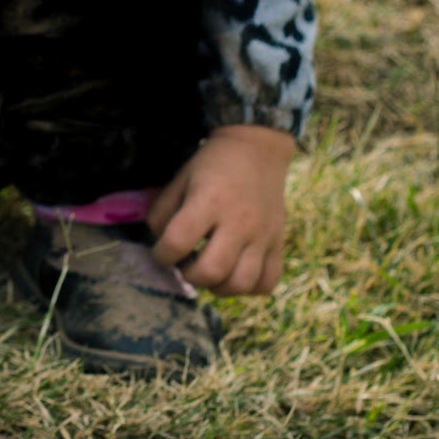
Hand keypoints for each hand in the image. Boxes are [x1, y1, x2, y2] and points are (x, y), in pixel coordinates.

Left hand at [146, 125, 293, 296]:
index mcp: (208, 201)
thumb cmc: (212, 165)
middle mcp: (238, 221)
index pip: (178, 241)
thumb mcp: (180, 179)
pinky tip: (236, 274)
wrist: (258, 149)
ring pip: (241, 283)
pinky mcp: (278, 243)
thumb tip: (160, 244)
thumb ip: (162, 212)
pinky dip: (250, 288)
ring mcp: (262, 235)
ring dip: (219, 287)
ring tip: (211, 273)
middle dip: (190, 276)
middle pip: (212, 270)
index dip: (161, 254)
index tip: (162, 251)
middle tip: (187, 264)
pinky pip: (268, 282)